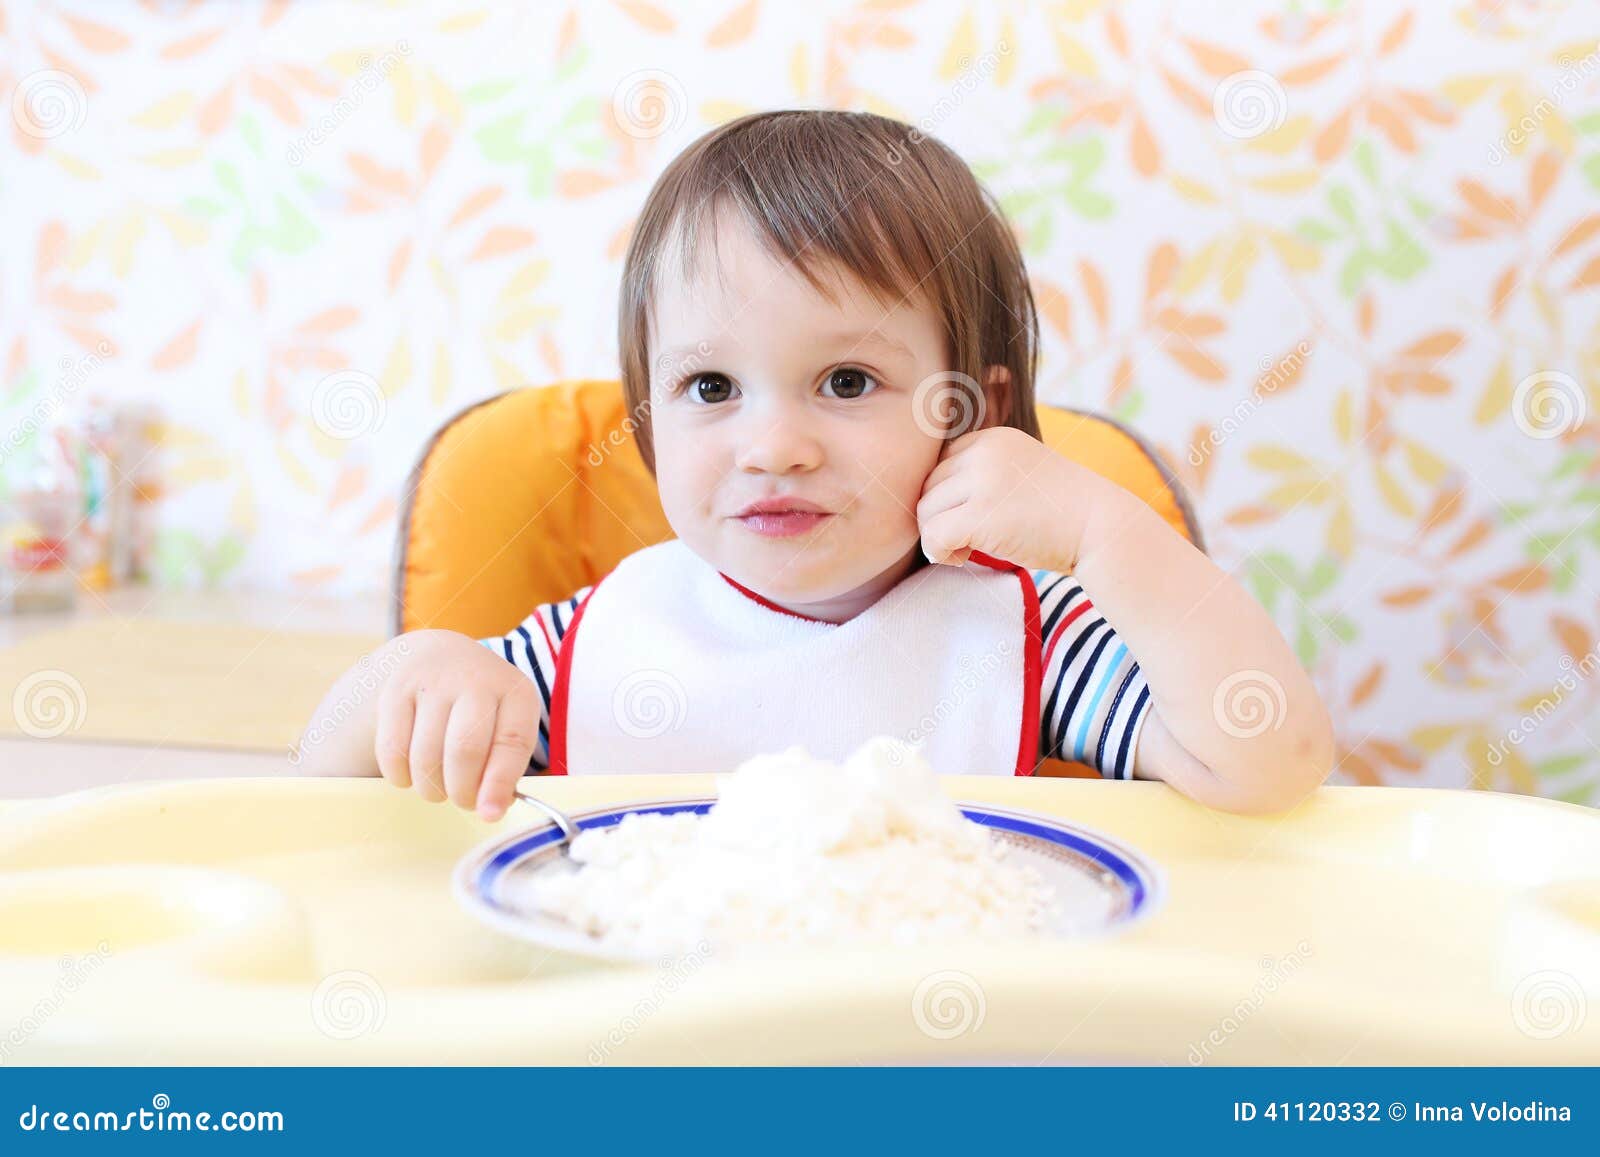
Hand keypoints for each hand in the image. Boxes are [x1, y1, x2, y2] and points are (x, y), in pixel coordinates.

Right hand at [373, 631, 540, 820]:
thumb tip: (491, 811)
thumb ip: (505, 767)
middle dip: (461, 791)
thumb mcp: (507, 724)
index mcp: (515, 691)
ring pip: (426, 755)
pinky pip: (393, 749)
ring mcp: (433, 681)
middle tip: (461, 801)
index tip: (489, 814)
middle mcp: (475, 679)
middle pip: (464, 750)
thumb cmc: (483, 707)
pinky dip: (399, 775)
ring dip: (430, 788)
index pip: (512, 743)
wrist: (441, 656)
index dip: (499, 784)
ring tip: (437, 788)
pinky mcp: (395, 690)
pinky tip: (410, 775)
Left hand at [915, 426, 1101, 571]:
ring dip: (938, 536)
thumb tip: (928, 501)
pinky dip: (938, 551)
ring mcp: (983, 481)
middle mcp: (985, 452)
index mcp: (994, 438)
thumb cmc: (1061, 511)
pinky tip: (962, 559)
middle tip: (966, 540)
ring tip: (966, 550)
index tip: (968, 517)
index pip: (941, 463)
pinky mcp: (982, 514)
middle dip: (940, 517)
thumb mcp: (1021, 474)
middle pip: (928, 486)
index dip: (946, 496)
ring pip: (926, 510)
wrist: (1101, 527)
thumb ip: (984, 474)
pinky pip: (934, 534)